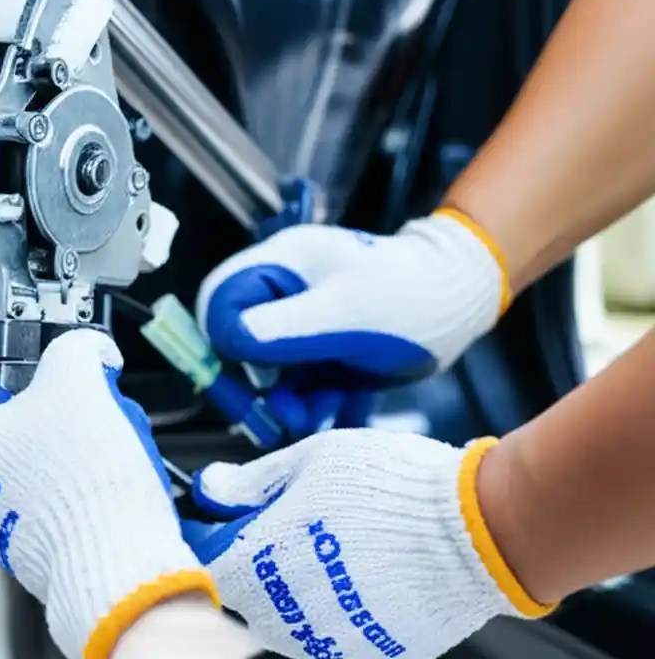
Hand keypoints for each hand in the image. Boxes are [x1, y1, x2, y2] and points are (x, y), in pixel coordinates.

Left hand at [0, 288, 218, 658]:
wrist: (118, 568)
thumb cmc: (86, 489)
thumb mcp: (79, 384)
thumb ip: (75, 349)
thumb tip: (84, 350)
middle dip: (21, 367)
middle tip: (40, 342)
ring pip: (19, 436)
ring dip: (56, 409)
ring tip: (97, 398)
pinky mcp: (30, 525)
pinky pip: (41, 469)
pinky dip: (68, 445)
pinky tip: (104, 441)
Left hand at [182, 429, 552, 658]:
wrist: (479, 531)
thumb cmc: (395, 488)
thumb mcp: (309, 459)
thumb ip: (251, 481)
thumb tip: (212, 487)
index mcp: (256, 562)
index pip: (203, 558)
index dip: (210, 533)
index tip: (223, 516)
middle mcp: (283, 613)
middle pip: (241, 595)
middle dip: (253, 562)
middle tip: (288, 526)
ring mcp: (325, 642)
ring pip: (285, 620)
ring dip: (292, 588)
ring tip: (333, 547)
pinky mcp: (367, 654)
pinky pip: (332, 634)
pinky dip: (335, 609)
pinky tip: (363, 573)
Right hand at [195, 209, 507, 441]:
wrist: (460, 300)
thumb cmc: (408, 294)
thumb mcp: (343, 311)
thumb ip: (281, 327)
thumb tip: (228, 341)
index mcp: (280, 266)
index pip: (220, 301)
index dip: (221, 341)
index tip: (243, 377)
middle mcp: (284, 294)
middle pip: (237, 341)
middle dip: (255, 382)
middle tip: (283, 411)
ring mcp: (303, 324)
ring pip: (267, 372)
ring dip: (285, 401)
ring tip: (314, 414)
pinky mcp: (322, 353)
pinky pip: (299, 385)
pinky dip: (311, 405)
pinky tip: (333, 411)